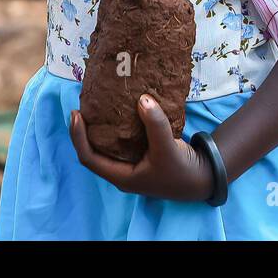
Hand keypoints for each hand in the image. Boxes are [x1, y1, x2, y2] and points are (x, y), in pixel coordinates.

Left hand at [70, 94, 213, 201]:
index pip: (88, 158)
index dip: (78, 137)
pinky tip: (117, 110)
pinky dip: (115, 126)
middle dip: (84, 131)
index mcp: (121, 177)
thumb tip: (142, 99)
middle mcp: (121, 171)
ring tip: (95, 106)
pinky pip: (120, 140)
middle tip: (81, 107)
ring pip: (106, 145)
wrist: (202, 178)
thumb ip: (155, 125)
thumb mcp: (168, 148)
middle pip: (93, 151)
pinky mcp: (140, 155)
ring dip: (98, 128)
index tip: (75, 115)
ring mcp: (130, 164)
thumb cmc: (181, 170)